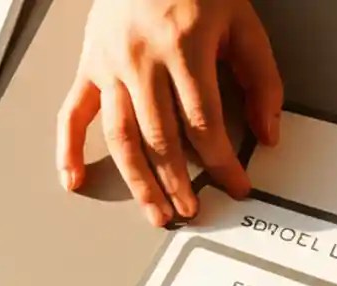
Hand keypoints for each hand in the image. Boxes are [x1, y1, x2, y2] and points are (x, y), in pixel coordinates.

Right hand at [57, 0, 281, 226]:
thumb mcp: (242, 22)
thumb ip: (261, 79)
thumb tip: (267, 133)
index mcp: (183, 48)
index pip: (205, 123)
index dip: (223, 163)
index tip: (236, 185)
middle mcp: (142, 60)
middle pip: (161, 139)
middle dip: (179, 183)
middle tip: (192, 210)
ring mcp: (109, 64)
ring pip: (121, 137)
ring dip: (138, 181)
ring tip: (155, 211)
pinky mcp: (88, 64)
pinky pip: (73, 113)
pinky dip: (68, 149)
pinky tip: (74, 179)